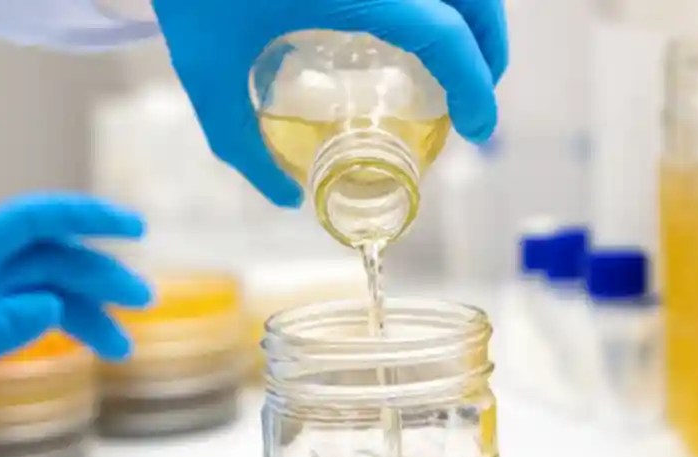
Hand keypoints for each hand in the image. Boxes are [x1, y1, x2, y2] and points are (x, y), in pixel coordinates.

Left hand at [0, 194, 150, 456]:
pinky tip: (81, 346)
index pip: (30, 222)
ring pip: (40, 291)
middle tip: (144, 302)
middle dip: (98, 272)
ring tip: (124, 347)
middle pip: (45, 259)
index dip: (84, 216)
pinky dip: (58, 328)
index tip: (135, 228)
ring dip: (85, 309)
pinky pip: (23, 319)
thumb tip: (53, 304)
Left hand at [153, 0, 507, 206]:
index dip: (476, 84)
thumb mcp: (207, 73)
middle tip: (476, 94)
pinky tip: (420, 19)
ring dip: (472, 13)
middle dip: (490, 46)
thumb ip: (241, 143)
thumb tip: (285, 197)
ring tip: (456, 56)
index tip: (480, 126)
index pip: (446, 34)